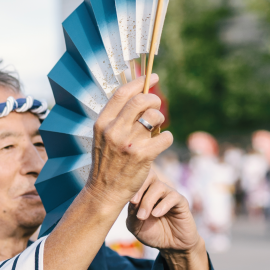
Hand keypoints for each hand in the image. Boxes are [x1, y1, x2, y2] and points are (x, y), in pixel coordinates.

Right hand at [86, 75, 172, 208]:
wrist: (104, 192)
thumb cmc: (106, 163)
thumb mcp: (103, 137)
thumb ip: (117, 118)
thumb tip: (139, 97)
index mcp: (102, 123)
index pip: (122, 93)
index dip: (140, 81)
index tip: (153, 77)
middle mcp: (113, 130)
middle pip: (141, 100)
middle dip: (154, 99)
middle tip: (157, 106)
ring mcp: (128, 143)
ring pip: (155, 117)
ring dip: (161, 120)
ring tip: (157, 129)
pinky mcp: (143, 156)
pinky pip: (165, 137)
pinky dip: (167, 138)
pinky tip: (161, 144)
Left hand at [126, 169, 201, 251]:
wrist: (170, 246)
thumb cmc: (152, 233)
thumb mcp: (136, 226)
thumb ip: (131, 213)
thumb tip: (130, 199)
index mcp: (144, 191)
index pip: (137, 178)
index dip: (130, 184)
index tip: (123, 198)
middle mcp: (156, 189)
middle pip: (149, 175)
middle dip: (139, 187)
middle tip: (133, 202)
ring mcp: (169, 194)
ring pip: (159, 186)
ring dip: (148, 201)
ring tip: (142, 216)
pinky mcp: (181, 202)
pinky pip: (173, 197)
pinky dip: (163, 205)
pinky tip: (156, 214)